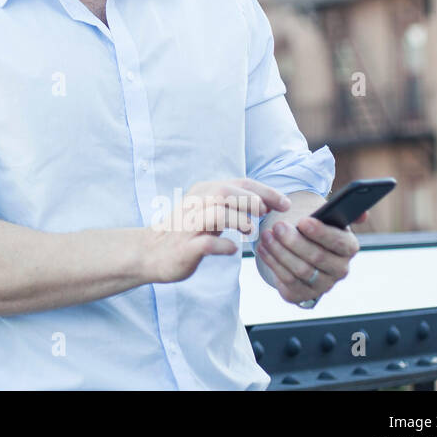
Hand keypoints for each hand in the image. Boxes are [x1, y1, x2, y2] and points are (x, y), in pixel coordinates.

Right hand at [142, 178, 290, 283]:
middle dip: (253, 201)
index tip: (284, 203)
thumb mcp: (208, 210)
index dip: (265, 191)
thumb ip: (231, 204)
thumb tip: (265, 202)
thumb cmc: (185, 232)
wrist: (151, 252)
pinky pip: (207, 244)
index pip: (239, 184)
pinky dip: (224, 246)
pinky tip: (233, 250)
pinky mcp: (185, 248)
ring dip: (240, 220)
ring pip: (217, 213)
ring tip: (252, 231)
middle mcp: (195, 205)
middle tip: (267, 214)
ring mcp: (189, 226)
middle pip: (227, 192)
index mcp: (203, 192)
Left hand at [256, 209, 364, 305]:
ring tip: (266, 236)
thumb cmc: (313, 231)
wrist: (301, 253)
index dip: (321, 232)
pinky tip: (263, 249)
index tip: (303, 221)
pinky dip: (273, 264)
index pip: (339, 242)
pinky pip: (287, 282)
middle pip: (317, 257)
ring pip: (300, 270)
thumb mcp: (326, 218)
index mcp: (348, 247)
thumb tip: (363, 214)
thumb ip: (342, 212)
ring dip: (280, 252)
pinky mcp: (303, 295)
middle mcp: (339, 269)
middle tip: (277, 227)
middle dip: (294, 241)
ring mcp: (322, 285)